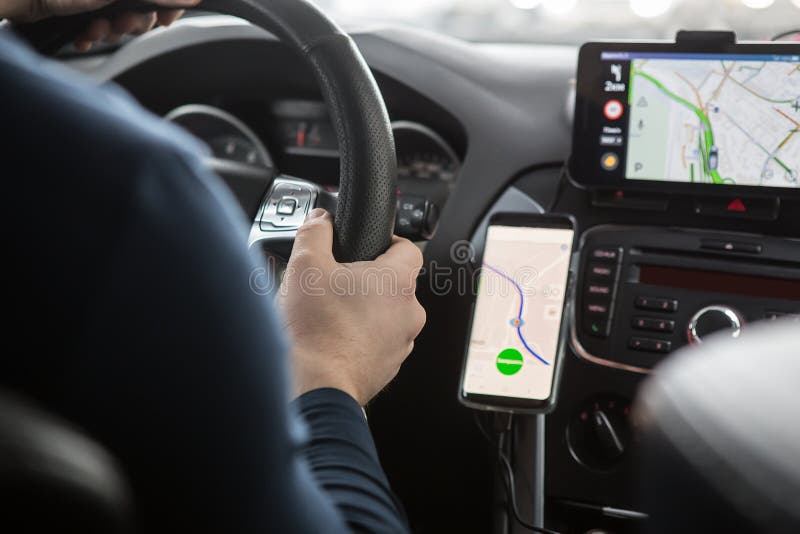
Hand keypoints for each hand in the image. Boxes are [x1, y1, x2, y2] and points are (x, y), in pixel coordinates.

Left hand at [2, 0, 199, 50]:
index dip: (169, 7)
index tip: (164, 19)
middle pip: (143, 8)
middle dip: (131, 22)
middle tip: (119, 23)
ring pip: (121, 21)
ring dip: (109, 32)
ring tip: (92, 29)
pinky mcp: (80, 8)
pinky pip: (100, 26)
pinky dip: (93, 34)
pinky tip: (82, 33)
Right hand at [280, 209, 425, 405]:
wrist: (315, 385)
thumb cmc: (316, 330)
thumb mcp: (306, 265)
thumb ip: (315, 232)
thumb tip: (320, 219)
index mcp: (397, 282)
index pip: (408, 248)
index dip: (388, 242)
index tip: (369, 245)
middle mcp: (409, 312)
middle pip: (394, 284)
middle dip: (368, 280)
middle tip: (338, 283)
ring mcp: (402, 343)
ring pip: (387, 315)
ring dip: (366, 311)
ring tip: (332, 314)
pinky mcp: (389, 368)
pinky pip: (379, 343)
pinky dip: (361, 339)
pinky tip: (334, 338)